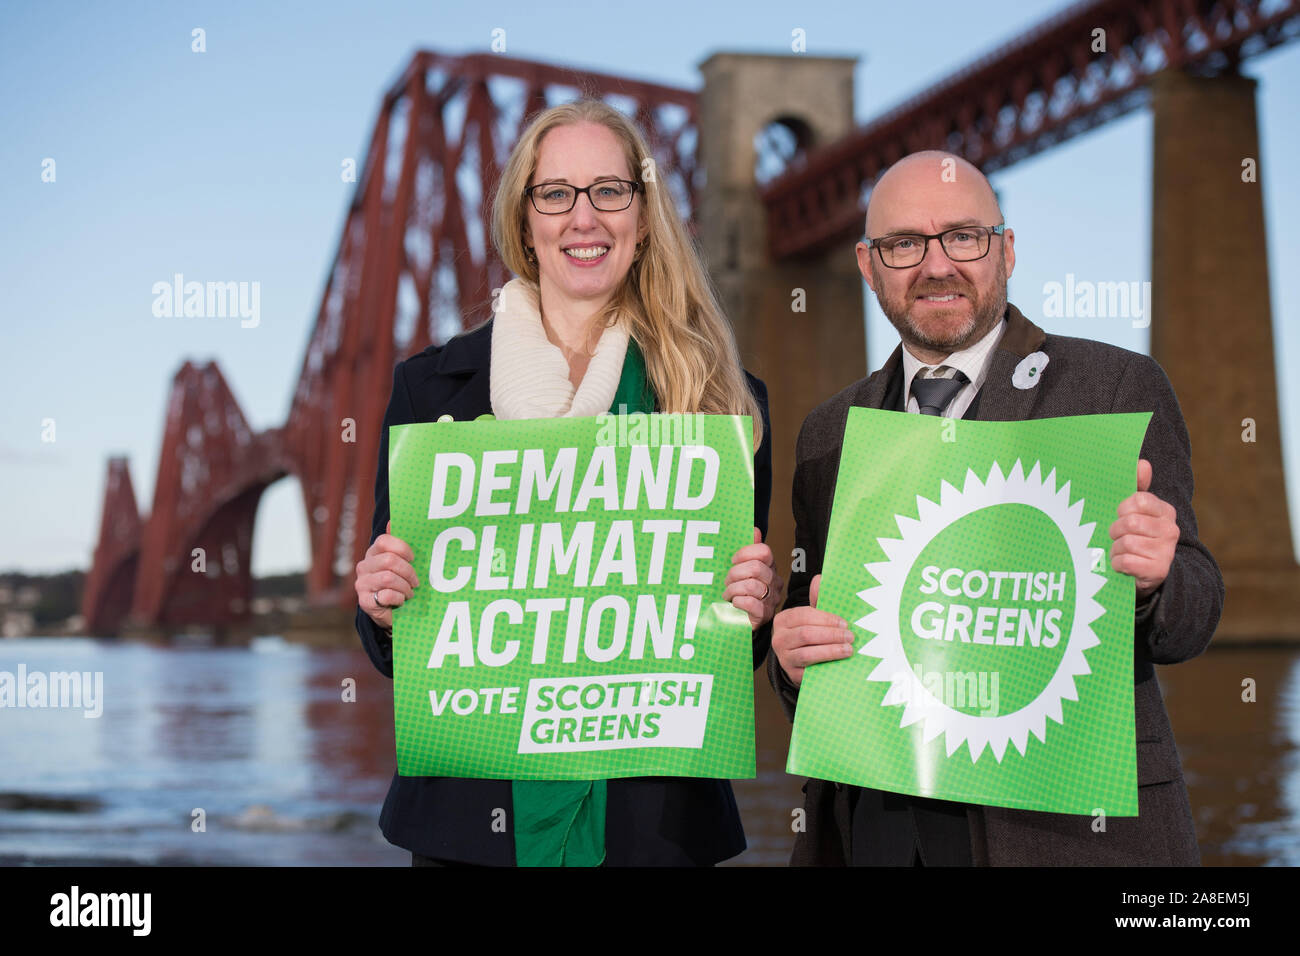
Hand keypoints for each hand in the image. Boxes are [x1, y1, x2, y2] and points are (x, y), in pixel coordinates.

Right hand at [354, 520, 418, 629]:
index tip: (413, 559)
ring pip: (389, 578)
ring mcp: (362, 584)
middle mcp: (364, 566)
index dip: (403, 549)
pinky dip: (399, 598)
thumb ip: (399, 544)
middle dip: (408, 572)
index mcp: (373, 553)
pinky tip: (400, 601)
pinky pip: (386, 595)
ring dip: (405, 587)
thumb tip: (392, 521)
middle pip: (390, 560)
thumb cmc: (400, 584)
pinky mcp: (364, 601)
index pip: (384, 541)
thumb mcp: (402, 564)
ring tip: (409, 593)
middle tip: (415, 582)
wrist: (391, 613)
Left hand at [724, 527, 784, 629]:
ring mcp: (771, 599)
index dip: (744, 553)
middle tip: (727, 581)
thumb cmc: (736, 590)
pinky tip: (734, 603)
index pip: (764, 551)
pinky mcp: (764, 615)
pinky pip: (752, 604)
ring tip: (727, 594)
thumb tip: (755, 530)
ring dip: (733, 589)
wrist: (734, 619)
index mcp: (769, 566)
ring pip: (752, 586)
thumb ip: (748, 550)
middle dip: (735, 574)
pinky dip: (738, 602)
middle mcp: (774, 582)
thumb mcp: (739, 568)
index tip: (732, 561)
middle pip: (755, 568)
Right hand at [771, 574, 852, 686]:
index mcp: (784, 619)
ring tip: (848, 649)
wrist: (803, 664)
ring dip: (831, 650)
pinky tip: (839, 662)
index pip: (804, 615)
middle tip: (850, 636)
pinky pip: (809, 669)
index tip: (845, 623)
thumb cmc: (810, 636)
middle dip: (831, 635)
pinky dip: (825, 664)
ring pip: (807, 653)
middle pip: (806, 634)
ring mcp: (784, 656)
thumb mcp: (813, 618)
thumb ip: (817, 600)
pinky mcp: (791, 673)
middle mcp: (779, 638)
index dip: (826, 619)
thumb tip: (819, 578)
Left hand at [1109, 459, 1178, 598]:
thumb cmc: (1136, 537)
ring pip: (1125, 543)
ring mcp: (1166, 551)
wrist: (1147, 575)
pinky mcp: (1158, 570)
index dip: (1123, 508)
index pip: (1138, 500)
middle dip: (1115, 531)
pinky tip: (1123, 566)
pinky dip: (1118, 564)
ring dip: (1115, 550)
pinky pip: (1126, 561)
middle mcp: (1170, 529)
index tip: (1121, 515)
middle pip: (1129, 522)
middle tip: (1117, 537)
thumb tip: (1142, 464)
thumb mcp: (1136, 513)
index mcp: (1165, 511)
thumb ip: (1137, 487)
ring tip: (1121, 552)